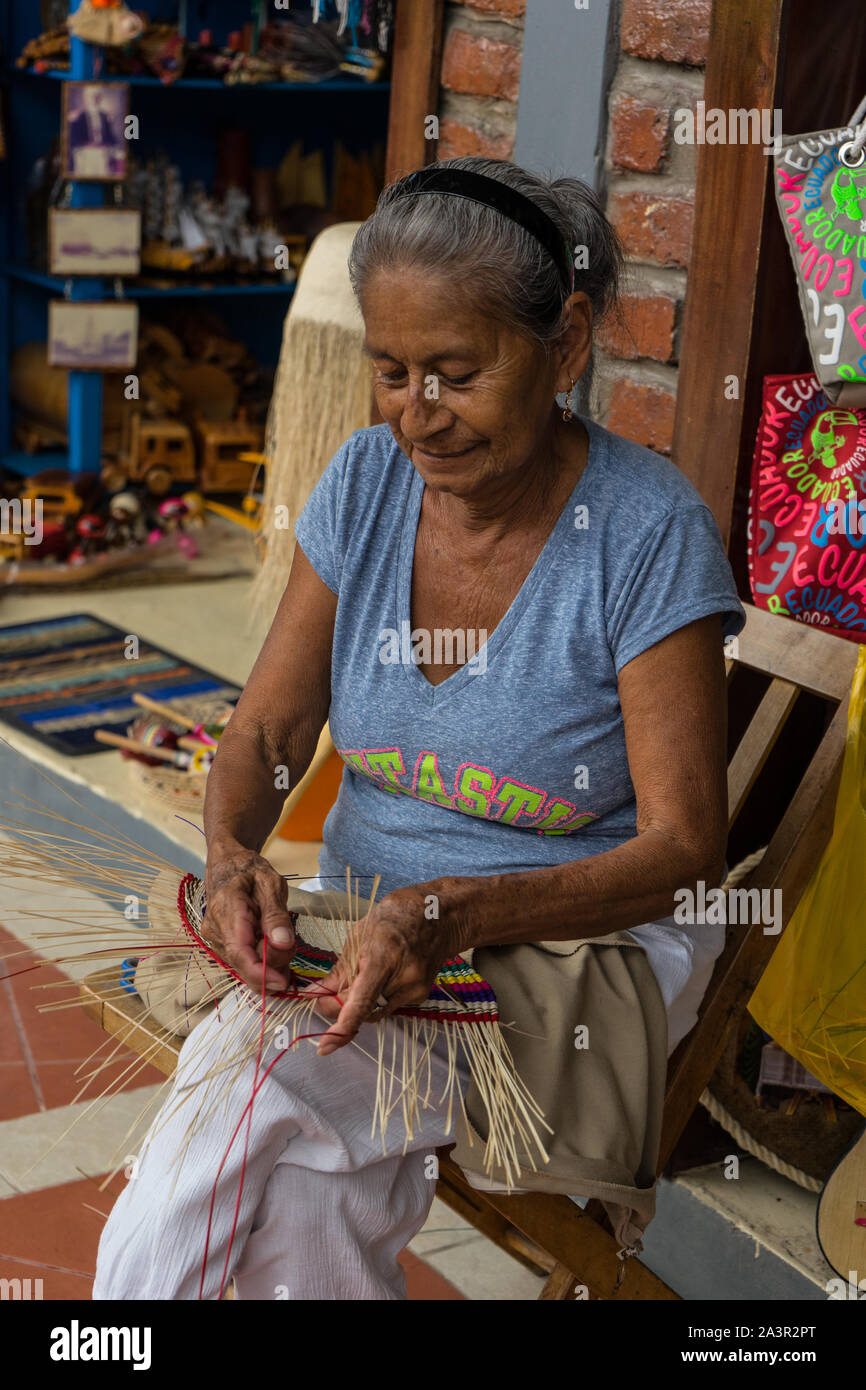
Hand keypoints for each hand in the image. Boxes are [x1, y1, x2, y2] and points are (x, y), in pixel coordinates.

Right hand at [202, 841, 296, 994]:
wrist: (227, 865)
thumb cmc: (249, 870)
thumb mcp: (271, 883)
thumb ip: (276, 914)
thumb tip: (283, 943)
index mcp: (227, 910)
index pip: (240, 953)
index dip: (260, 974)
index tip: (282, 982)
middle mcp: (215, 930)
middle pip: (244, 964)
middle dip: (272, 963)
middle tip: (290, 943)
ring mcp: (215, 939)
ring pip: (244, 966)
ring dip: (268, 960)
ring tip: (280, 935)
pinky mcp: (220, 945)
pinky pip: (243, 961)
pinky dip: (261, 958)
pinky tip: (270, 941)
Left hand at [304, 882, 463, 1054]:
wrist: (439, 915)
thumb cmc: (395, 917)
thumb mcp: (360, 935)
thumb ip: (339, 970)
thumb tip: (315, 994)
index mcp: (384, 957)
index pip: (361, 1002)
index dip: (342, 1027)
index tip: (325, 1046)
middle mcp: (403, 978)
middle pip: (363, 1009)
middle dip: (341, 1007)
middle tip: (326, 996)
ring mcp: (415, 989)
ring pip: (374, 1009)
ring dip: (361, 1000)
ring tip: (366, 969)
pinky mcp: (420, 996)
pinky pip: (388, 1004)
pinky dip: (378, 995)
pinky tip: (386, 971)